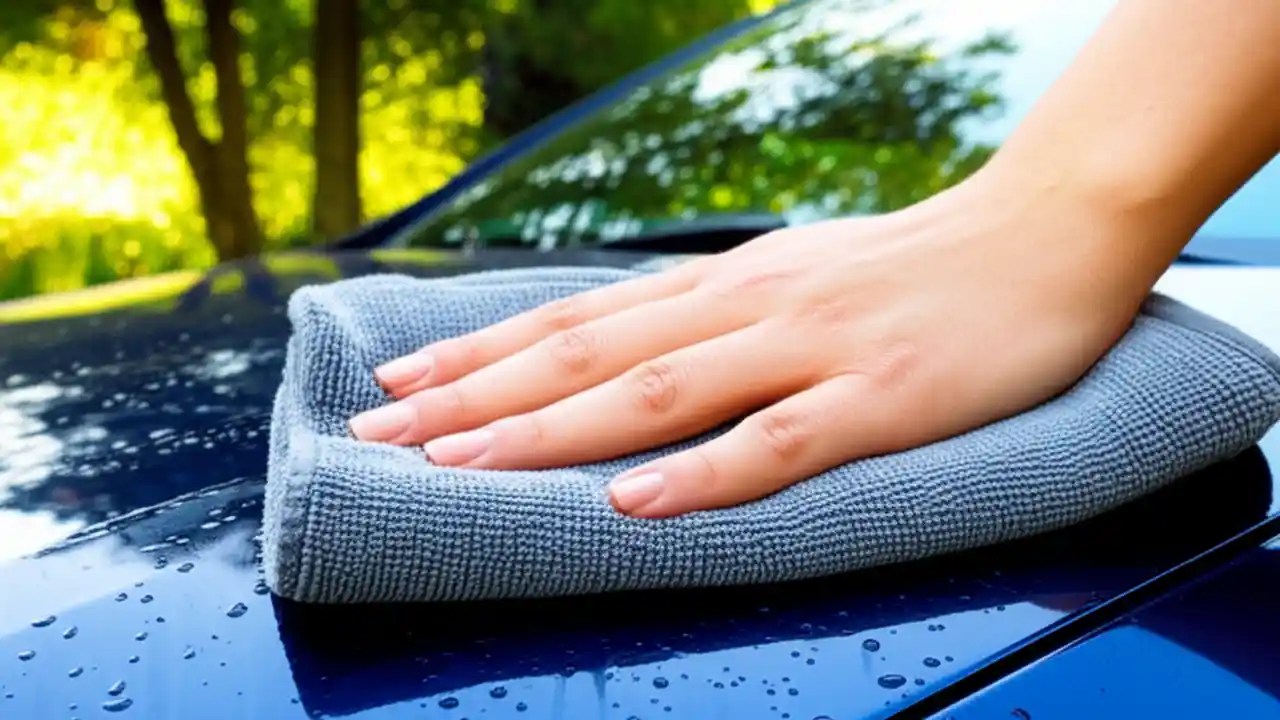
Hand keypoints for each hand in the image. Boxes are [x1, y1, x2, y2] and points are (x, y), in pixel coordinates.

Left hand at [349, 173, 1151, 517]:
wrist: (1045, 231)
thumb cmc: (913, 267)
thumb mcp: (793, 276)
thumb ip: (712, 318)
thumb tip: (628, 353)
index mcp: (725, 284)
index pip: (578, 318)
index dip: (482, 356)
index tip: (400, 391)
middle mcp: (748, 307)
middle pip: (589, 353)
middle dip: (478, 398)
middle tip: (382, 435)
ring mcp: (812, 350)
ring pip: (659, 392)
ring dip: (553, 430)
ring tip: (461, 465)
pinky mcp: (884, 398)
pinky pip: (780, 443)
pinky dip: (703, 475)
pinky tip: (636, 505)